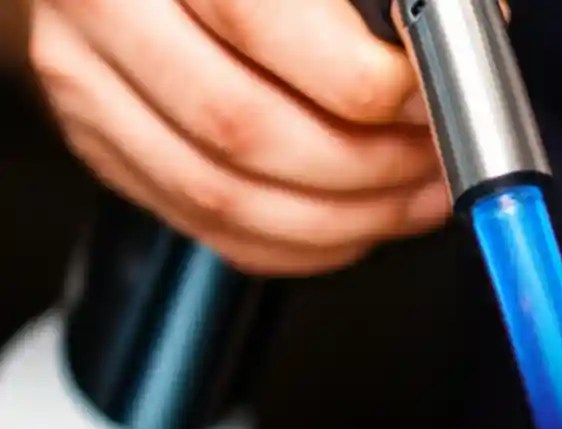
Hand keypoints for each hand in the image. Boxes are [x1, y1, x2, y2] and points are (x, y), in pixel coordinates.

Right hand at [29, 0, 449, 276]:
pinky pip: (210, 227)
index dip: (364, 78)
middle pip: (244, 126)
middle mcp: (105, 11)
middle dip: (368, 162)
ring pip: (224, 195)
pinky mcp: (102, 145)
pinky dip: (300, 243)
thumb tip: (445, 50)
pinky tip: (359, 221)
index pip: (258, 23)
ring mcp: (88, 85)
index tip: (429, 94)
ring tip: (414, 194)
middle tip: (434, 156)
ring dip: (344, 215)